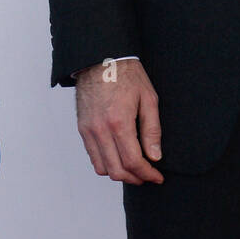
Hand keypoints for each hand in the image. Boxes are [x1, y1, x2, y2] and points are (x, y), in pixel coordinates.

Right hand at [75, 59, 163, 183]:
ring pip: (102, 168)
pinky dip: (106, 163)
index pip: (132, 161)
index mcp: (119, 122)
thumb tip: (155, 156)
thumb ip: (152, 130)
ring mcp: (88, 130)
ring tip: (135, 169)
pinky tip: (120, 158)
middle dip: (135, 178)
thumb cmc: (127, 75)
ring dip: (119, 173)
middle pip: (116, 170)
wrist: (101, 60)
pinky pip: (92, 156)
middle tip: (148, 176)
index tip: (157, 177)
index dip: (147, 174)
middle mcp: (100, 130)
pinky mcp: (82, 128)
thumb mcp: (148, 99)